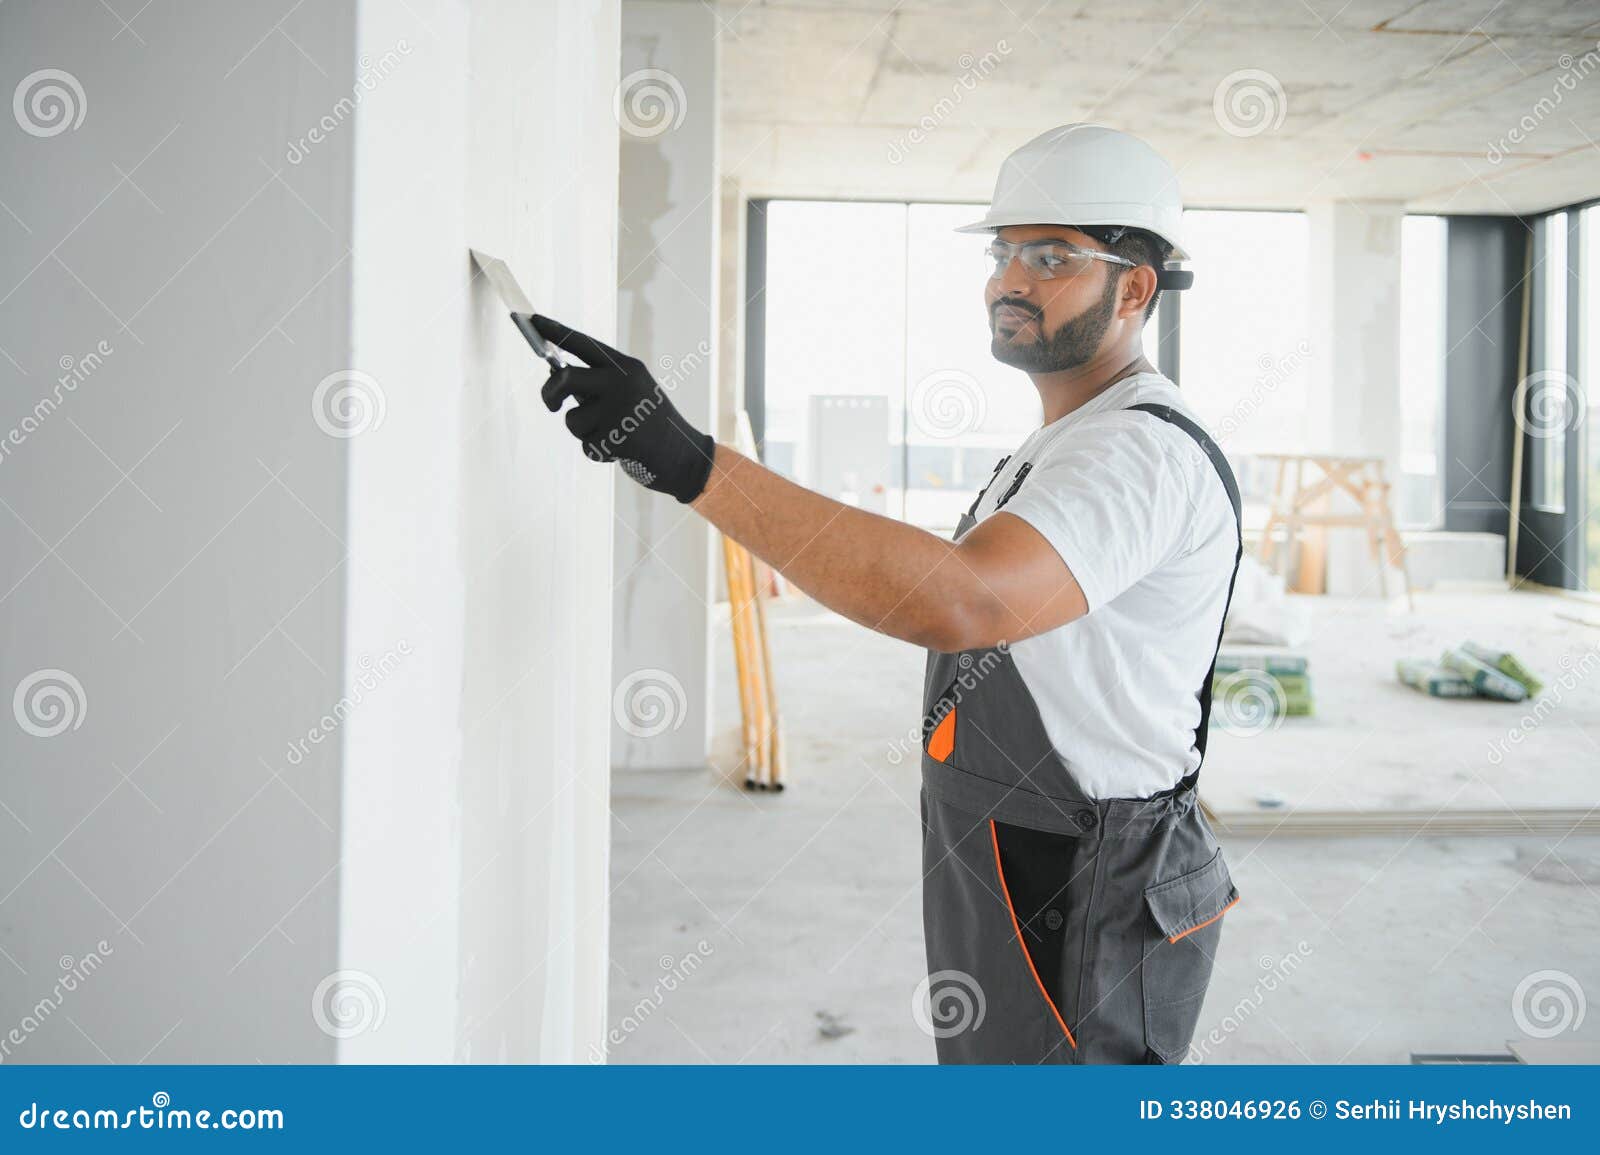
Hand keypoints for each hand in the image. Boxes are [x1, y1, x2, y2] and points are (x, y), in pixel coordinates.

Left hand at [533, 315, 714, 503]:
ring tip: (611, 434)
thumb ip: (596, 382)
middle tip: (551, 405)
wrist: (682, 454)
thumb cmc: (649, 423)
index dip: (555, 331)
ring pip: (573, 419)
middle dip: (550, 394)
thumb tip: (553, 372)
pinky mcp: (618, 438)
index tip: (531, 320)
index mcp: (626, 367)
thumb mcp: (630, 392)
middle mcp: (622, 382)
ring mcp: (620, 410)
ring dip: (583, 432)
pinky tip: (620, 450)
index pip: (584, 343)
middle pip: (566, 378)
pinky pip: (587, 445)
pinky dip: (597, 452)